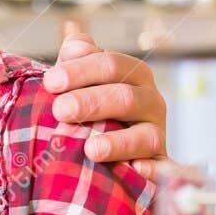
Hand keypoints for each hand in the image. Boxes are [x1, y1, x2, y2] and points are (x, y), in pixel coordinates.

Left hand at [41, 22, 166, 175]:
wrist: (112, 153)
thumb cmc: (90, 109)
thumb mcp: (80, 82)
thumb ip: (76, 61)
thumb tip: (73, 42)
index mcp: (133, 74)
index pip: (111, 64)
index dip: (81, 70)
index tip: (50, 82)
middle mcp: (151, 102)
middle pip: (126, 97)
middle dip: (92, 102)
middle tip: (60, 110)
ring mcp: (157, 135)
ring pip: (145, 135)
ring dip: (118, 142)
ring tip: (90, 149)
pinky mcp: (160, 167)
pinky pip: (165, 170)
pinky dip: (154, 171)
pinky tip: (135, 171)